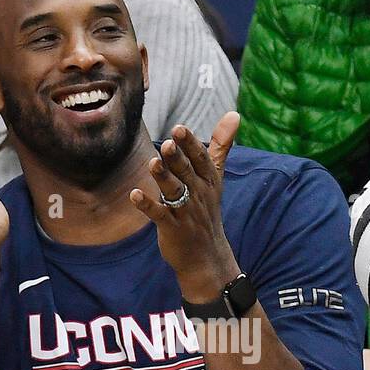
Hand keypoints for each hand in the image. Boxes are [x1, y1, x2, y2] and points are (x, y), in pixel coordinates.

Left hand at [129, 112, 241, 300]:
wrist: (206, 255)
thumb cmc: (206, 209)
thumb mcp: (216, 177)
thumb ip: (221, 145)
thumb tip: (234, 113)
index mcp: (208, 180)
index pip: (201, 159)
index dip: (190, 145)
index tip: (179, 129)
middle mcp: (198, 194)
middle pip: (186, 173)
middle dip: (177, 158)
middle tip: (166, 143)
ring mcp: (185, 213)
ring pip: (174, 192)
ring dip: (163, 178)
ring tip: (152, 163)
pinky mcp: (172, 229)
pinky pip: (159, 215)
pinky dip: (147, 205)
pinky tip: (135, 194)